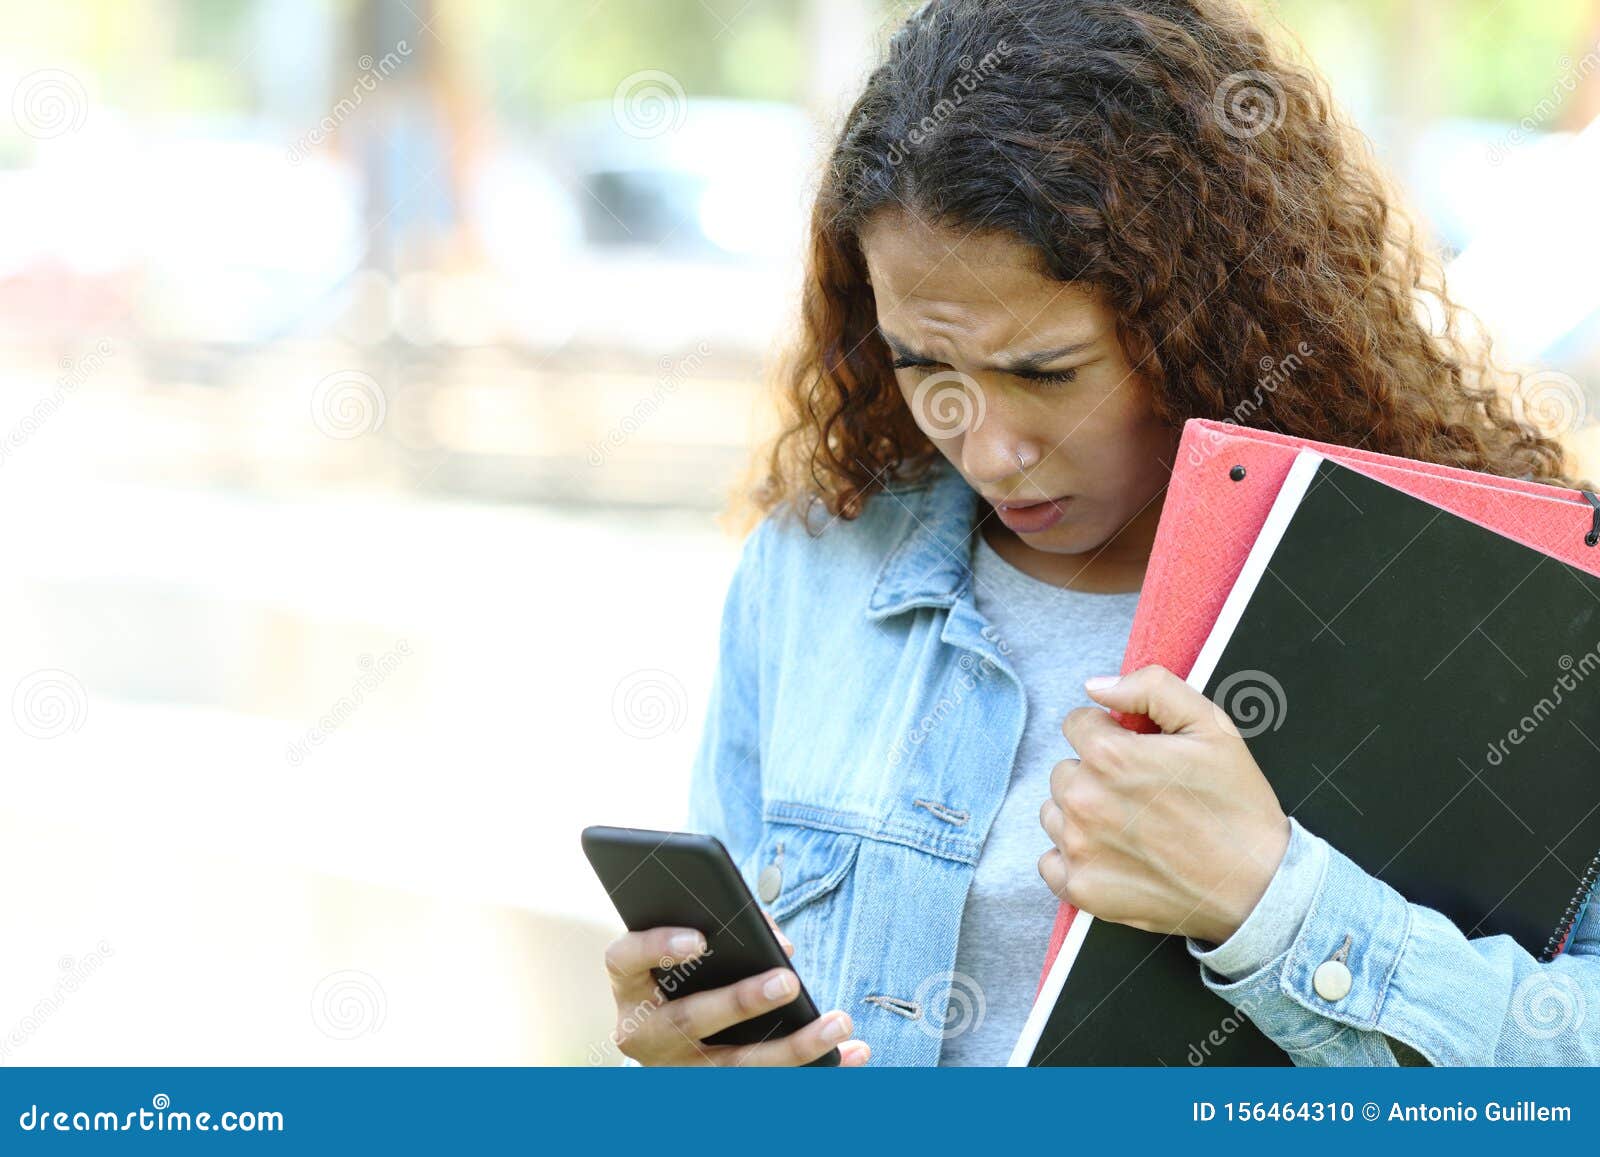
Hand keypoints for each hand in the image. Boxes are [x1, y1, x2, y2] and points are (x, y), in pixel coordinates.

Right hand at [602, 909, 870, 1065]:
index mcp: (630, 986)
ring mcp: (681, 1070)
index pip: (627, 959)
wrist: (662, 1037)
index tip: (700, 939)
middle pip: (693, 1018)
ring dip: (796, 1046)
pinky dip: (819, 1071)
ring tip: (839, 1023)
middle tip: (788, 981)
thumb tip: (782, 944)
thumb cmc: (679, 974)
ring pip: (739, 1065)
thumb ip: (722, 930)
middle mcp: (648, 1034)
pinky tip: (854, 1054)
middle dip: (743, 1001)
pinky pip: (769, 1085)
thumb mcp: (678, 951)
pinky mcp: (716, 1091)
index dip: (658, 947)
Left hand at [1037, 664, 1290, 943]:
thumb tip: (1096, 686)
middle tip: (1142, 794)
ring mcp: (1078, 848)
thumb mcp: (1212, 726)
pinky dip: (1074, 860)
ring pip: (1055, 813)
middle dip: (1095, 774)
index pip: (1077, 724)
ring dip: (1081, 815)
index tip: (1139, 754)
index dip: (1110, 733)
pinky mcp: (1080, 888)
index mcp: (1109, 756)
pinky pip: (1050, 862)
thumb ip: (1151, 689)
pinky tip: (1113, 857)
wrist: (1259, 886)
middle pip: (1065, 769)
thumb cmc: (1237, 805)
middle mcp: (1084, 800)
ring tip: (1132, 827)